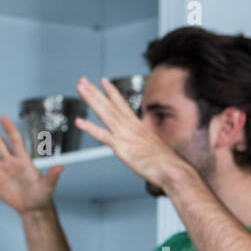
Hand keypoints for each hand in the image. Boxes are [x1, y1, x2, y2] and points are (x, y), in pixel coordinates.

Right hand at [0, 115, 63, 213]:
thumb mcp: (48, 185)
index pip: (15, 140)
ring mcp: (1, 168)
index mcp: (23, 159)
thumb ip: (52, 176)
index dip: (9, 129)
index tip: (3, 118)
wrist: (32, 207)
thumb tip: (61, 168)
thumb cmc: (42, 195)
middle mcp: (10, 161)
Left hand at [72, 75, 188, 191]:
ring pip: (105, 113)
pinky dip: (90, 128)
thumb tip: (142, 145)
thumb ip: (143, 143)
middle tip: (82, 81)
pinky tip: (79, 122)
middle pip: (109, 105)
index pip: (121, 104)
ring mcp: (125, 135)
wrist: (172, 169)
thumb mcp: (152, 147)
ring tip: (80, 88)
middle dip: (95, 92)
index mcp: (137, 125)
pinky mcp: (121, 147)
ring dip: (91, 100)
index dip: (111, 92)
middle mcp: (130, 126)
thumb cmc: (164, 162)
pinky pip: (102, 136)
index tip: (103, 81)